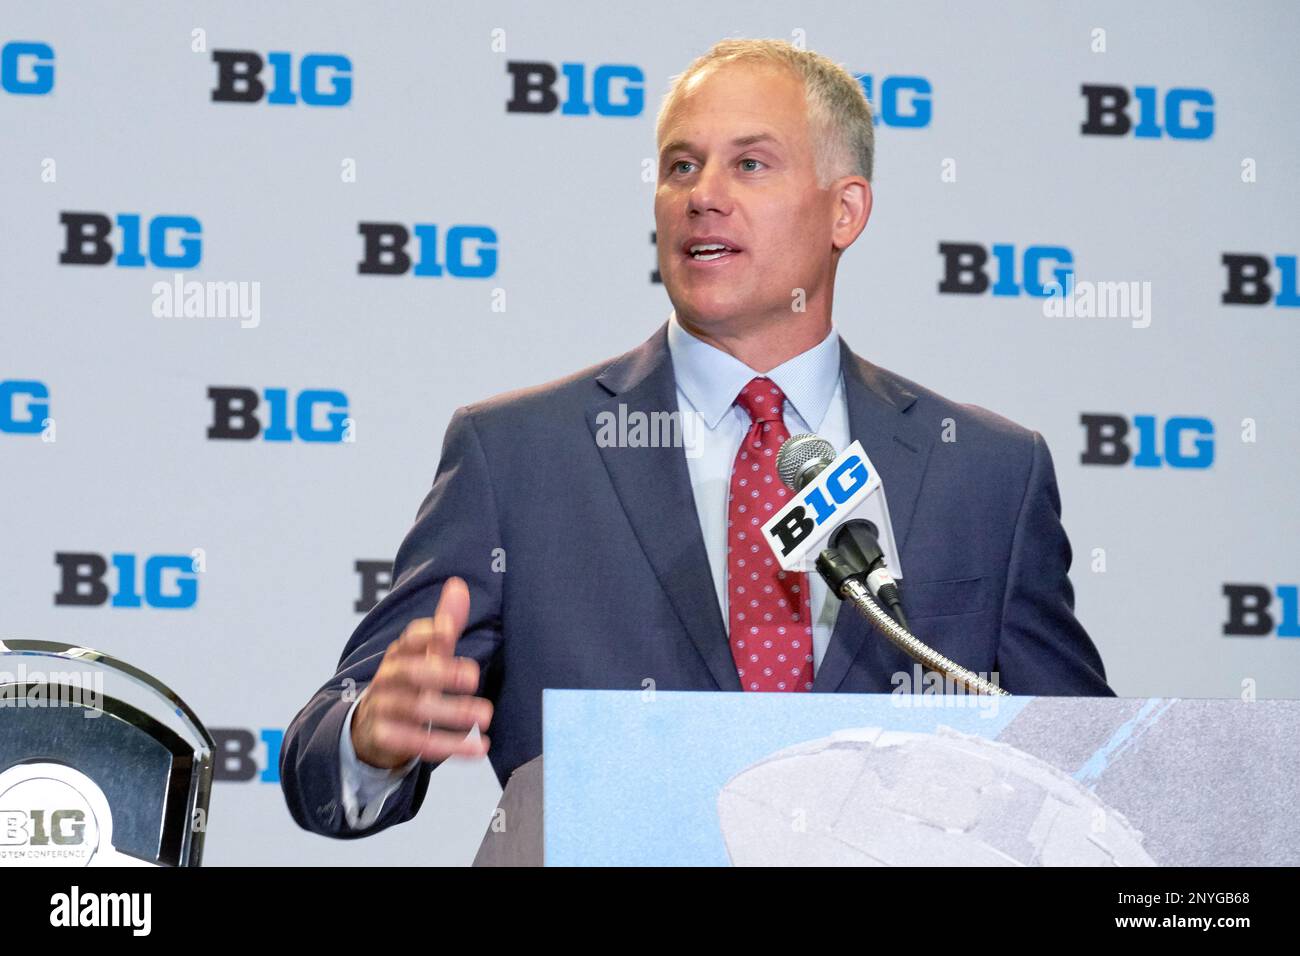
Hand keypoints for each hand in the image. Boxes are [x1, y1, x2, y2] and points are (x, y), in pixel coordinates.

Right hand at [350, 577, 491, 768]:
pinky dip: (448, 745)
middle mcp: (389, 678)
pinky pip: (416, 742)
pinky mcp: (386, 737)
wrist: (371, 725)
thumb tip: (458, 584)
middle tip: (473, 677)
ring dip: (451, 713)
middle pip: (410, 673)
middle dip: (440, 673)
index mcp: (401, 653)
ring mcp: (383, 708)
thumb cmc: (408, 681)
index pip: (409, 639)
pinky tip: (477, 747)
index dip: (426, 634)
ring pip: (415, 709)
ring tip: (485, 715)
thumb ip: (445, 622)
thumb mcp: (425, 652)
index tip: (447, 630)